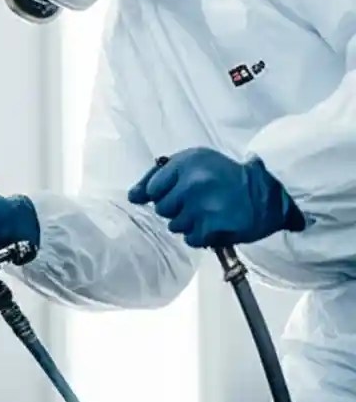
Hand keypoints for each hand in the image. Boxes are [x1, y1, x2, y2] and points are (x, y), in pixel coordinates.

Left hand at [127, 147, 304, 247]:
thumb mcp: (193, 163)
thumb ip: (158, 177)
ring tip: (211, 211)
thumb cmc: (225, 176)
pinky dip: (201, 235)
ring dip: (190, 223)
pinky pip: (191, 239)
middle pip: (162, 210)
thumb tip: (132, 197)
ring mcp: (202, 206)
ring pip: (175, 226)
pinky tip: (216, 222)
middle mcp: (192, 183)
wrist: (268, 191)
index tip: (182, 191)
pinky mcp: (213, 227)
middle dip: (177, 209)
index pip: (152, 190)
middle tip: (201, 201)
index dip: (165, 194)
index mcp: (186, 163)